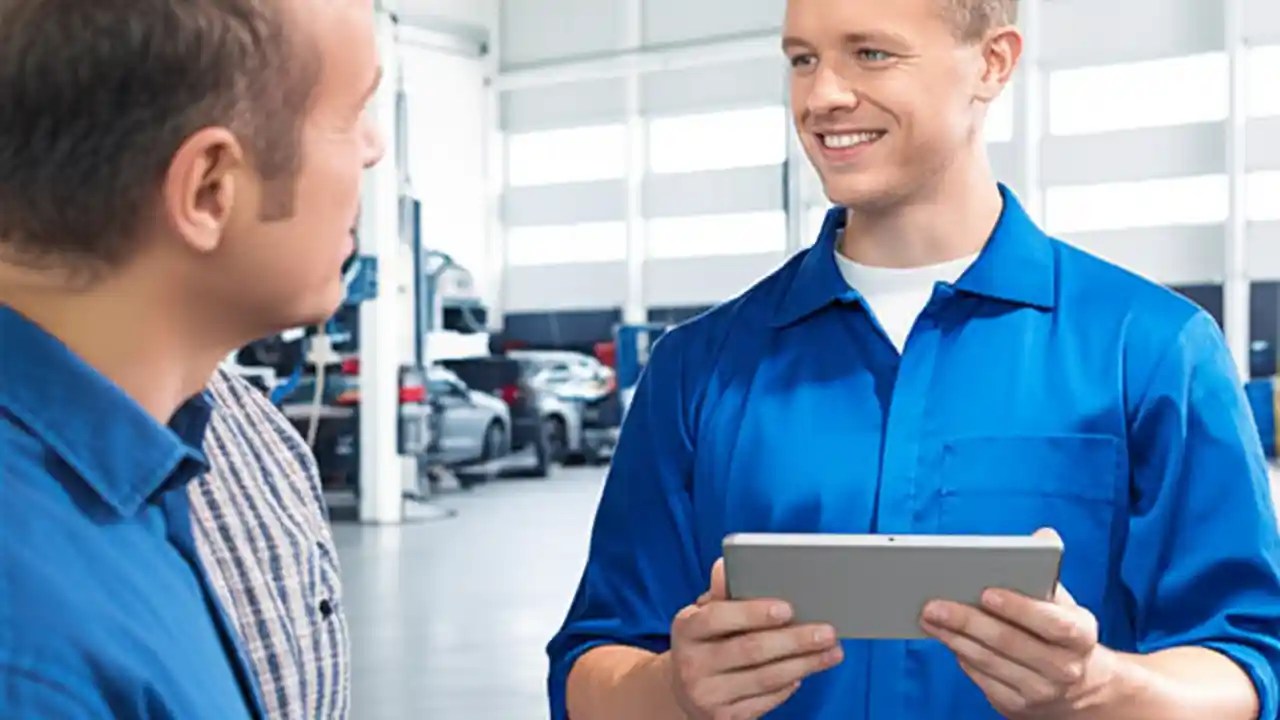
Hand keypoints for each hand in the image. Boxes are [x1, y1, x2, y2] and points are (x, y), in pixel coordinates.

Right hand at [667, 558, 843, 719]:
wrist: (684, 691)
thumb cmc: (705, 643)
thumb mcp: (704, 616)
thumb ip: (720, 593)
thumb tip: (725, 565)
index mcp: (686, 629)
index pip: (718, 617)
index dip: (753, 612)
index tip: (788, 608)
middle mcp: (691, 664)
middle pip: (750, 650)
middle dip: (794, 640)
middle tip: (827, 631)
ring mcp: (707, 695)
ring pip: (765, 678)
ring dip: (804, 664)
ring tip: (832, 651)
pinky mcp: (725, 719)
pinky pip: (767, 701)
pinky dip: (790, 685)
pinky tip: (807, 670)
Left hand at [920, 529, 1117, 718]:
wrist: (1078, 685)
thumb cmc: (1059, 630)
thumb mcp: (1063, 602)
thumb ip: (1047, 571)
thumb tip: (1043, 535)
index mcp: (1080, 635)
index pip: (1052, 622)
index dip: (1018, 608)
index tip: (986, 592)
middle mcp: (1064, 668)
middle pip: (1010, 643)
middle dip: (968, 622)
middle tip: (934, 604)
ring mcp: (1041, 691)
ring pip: (990, 663)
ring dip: (954, 639)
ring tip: (929, 617)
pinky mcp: (1016, 706)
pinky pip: (982, 680)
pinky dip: (961, 657)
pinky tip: (944, 638)